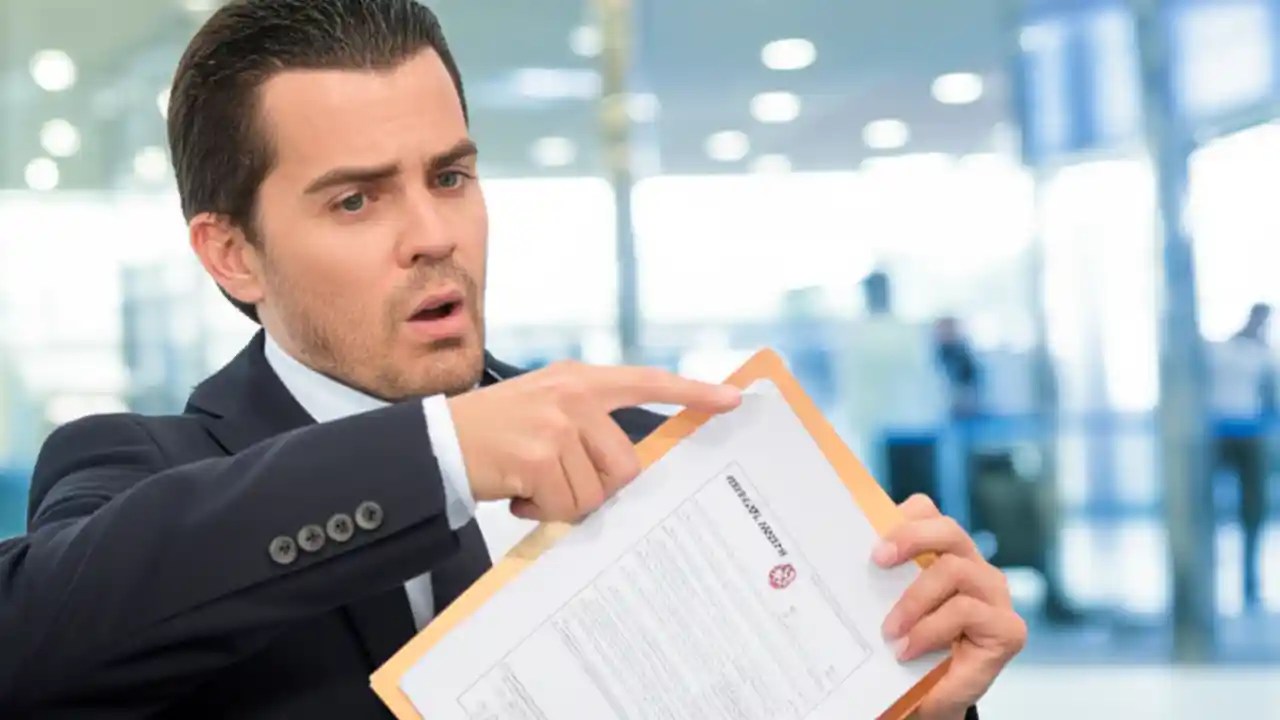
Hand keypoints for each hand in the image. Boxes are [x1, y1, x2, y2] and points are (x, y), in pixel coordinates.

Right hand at [449, 361, 741, 521]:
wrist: (437, 442)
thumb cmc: (495, 432)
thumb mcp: (546, 406)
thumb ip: (588, 423)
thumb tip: (628, 470)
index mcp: (580, 379)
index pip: (647, 381)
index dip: (693, 392)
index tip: (732, 400)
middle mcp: (573, 395)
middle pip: (625, 465)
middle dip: (596, 487)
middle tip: (557, 481)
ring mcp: (557, 424)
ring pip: (596, 492)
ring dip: (563, 501)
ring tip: (530, 483)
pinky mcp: (539, 457)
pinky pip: (566, 506)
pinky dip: (542, 511)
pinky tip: (517, 493)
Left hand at [875, 495, 1026, 719]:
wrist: (929, 700)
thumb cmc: (906, 647)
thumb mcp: (887, 608)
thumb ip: (879, 580)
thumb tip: (839, 554)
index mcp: (943, 553)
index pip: (927, 512)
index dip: (901, 518)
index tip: (871, 542)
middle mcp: (974, 566)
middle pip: (948, 530)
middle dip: (910, 538)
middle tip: (877, 561)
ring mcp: (994, 595)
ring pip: (955, 570)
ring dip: (914, 600)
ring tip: (890, 630)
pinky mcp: (1007, 628)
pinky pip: (966, 610)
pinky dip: (931, 629)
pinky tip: (908, 649)